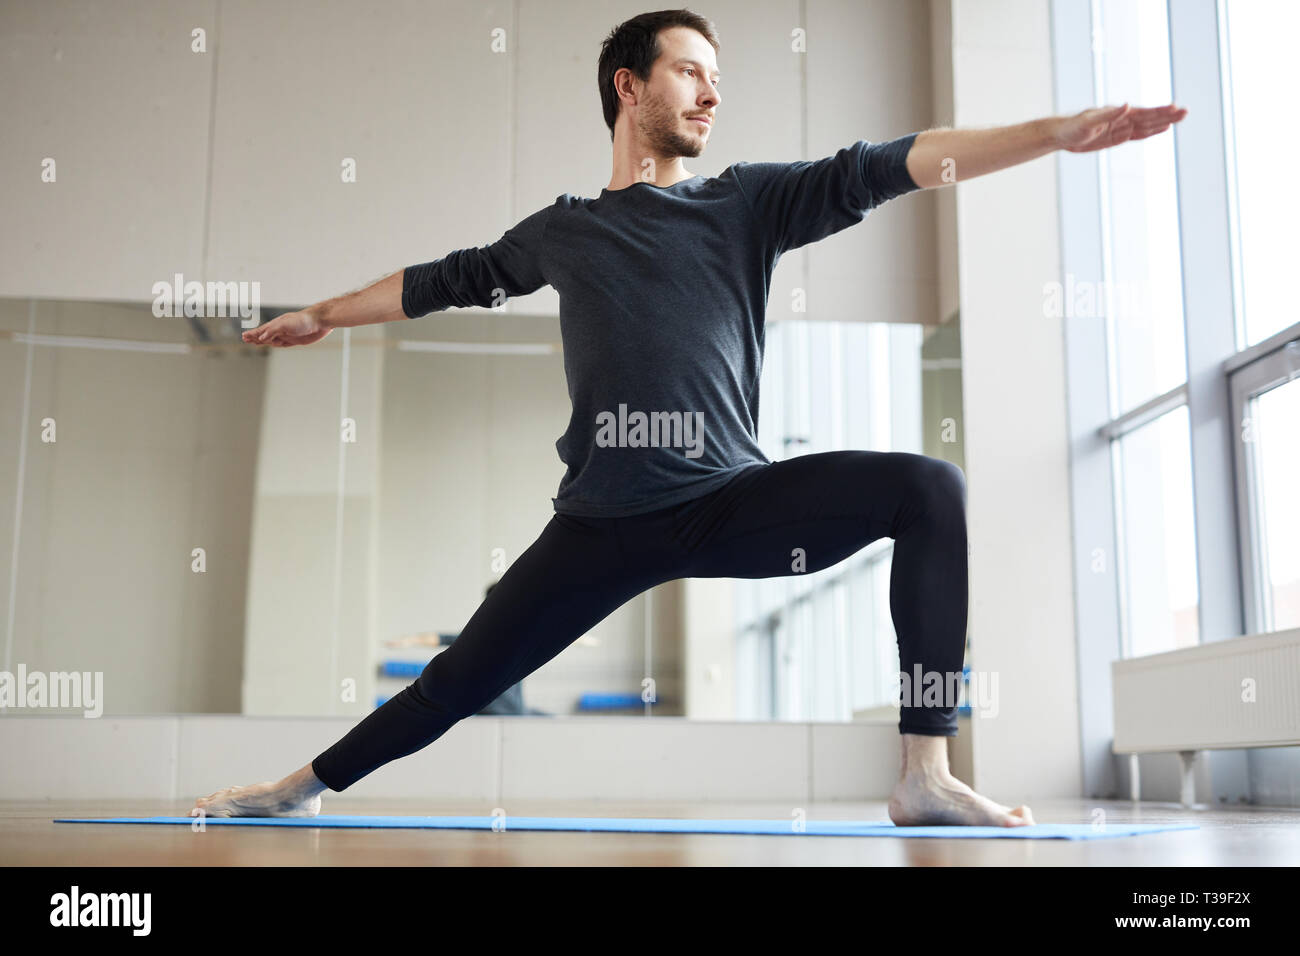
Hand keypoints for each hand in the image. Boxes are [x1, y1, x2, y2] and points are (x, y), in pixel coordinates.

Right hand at [242, 308, 331, 346]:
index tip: (244, 336)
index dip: (253, 334)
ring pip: (271, 339)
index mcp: (277, 324)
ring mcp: (287, 334)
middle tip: (245, 339)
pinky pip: (281, 343)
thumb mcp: (286, 325)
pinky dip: (274, 344)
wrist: (320, 322)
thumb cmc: (303, 321)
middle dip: (254, 337)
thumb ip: (273, 331)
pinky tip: (271, 343)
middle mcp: (280, 329)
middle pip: (264, 335)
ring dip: (262, 340)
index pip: (261, 330)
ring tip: (254, 341)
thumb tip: (262, 337)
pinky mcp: (295, 340)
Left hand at [1055, 102, 1187, 152]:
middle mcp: (1122, 119)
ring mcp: (1120, 128)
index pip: (1143, 112)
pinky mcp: (1116, 137)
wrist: (1061, 135)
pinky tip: (1162, 129)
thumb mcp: (1089, 122)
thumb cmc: (1073, 127)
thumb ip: (1108, 114)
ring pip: (1146, 126)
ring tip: (1179, 118)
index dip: (1159, 111)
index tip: (1174, 108)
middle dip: (1167, 115)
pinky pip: (1136, 135)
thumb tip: (1128, 105)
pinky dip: (1150, 132)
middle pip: (1149, 118)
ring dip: (1162, 122)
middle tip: (1186, 112)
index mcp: (1118, 114)